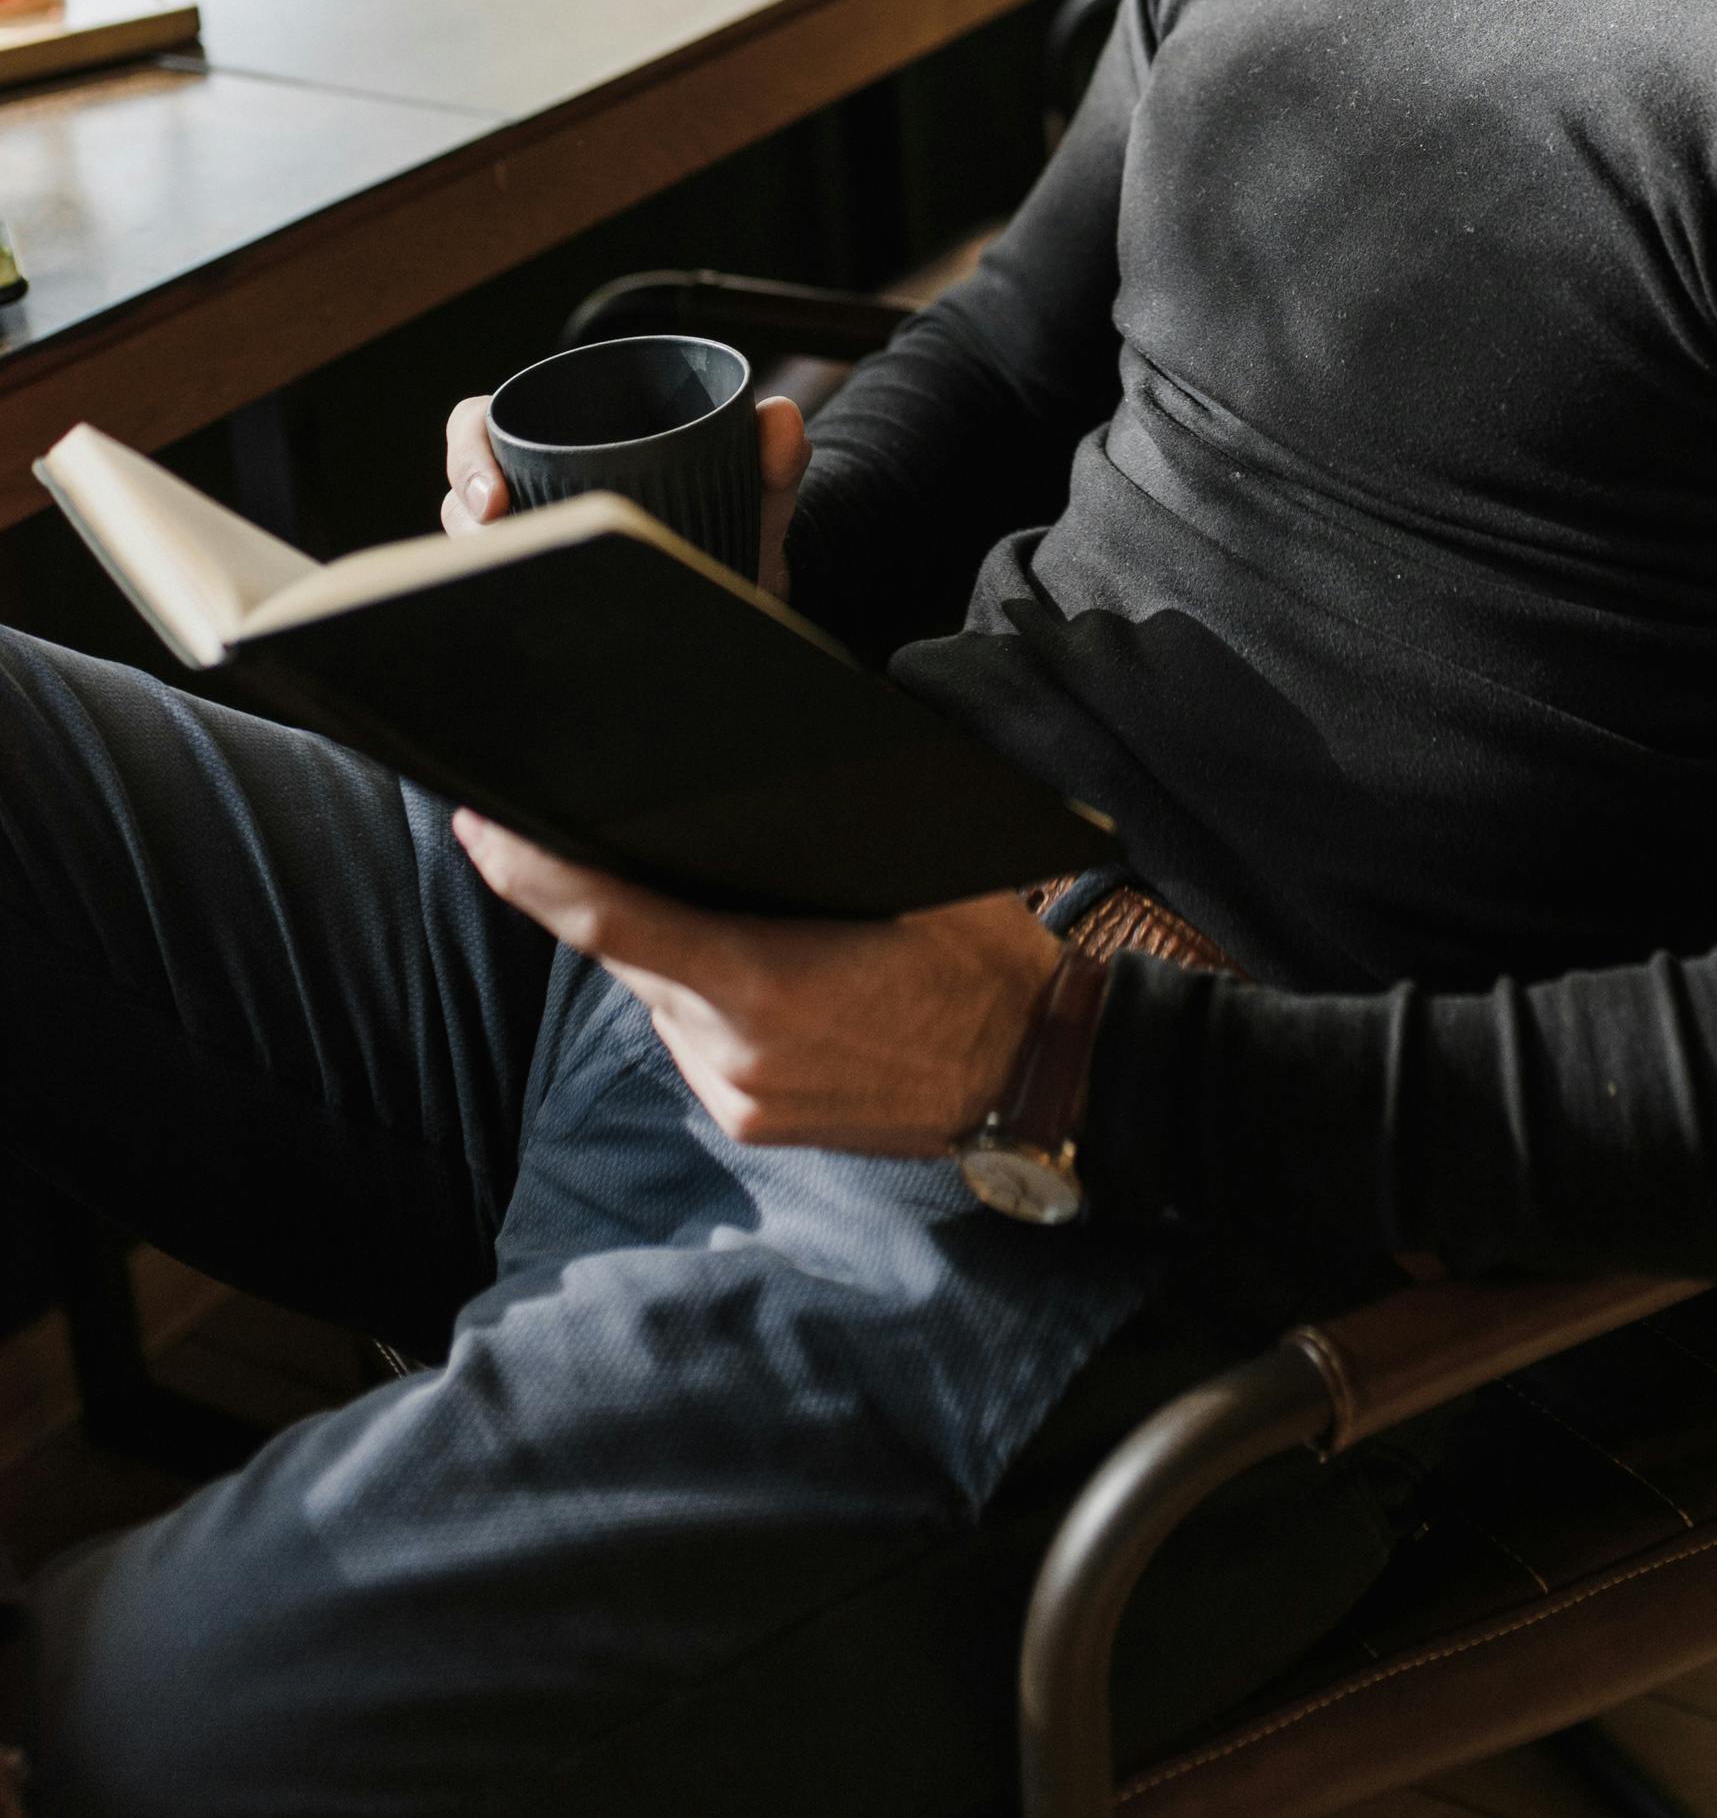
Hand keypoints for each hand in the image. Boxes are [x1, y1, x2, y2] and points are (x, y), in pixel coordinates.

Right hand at [442, 388, 812, 595]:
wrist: (756, 584)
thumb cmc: (740, 515)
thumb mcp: (758, 483)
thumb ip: (777, 451)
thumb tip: (780, 418)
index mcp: (566, 438)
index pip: (478, 428)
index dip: (468, 456)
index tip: (492, 499)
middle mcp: (539, 489)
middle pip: (464, 498)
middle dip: (465, 531)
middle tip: (501, 559)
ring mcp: (539, 541)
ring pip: (478, 555)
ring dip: (489, 575)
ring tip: (523, 595)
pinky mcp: (549, 593)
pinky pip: (508, 600)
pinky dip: (511, 612)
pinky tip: (533, 632)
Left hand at [451, 819, 1064, 1156]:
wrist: (1034, 1075)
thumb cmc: (980, 957)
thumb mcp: (908, 871)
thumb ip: (811, 846)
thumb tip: (739, 794)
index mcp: (765, 979)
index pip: (613, 921)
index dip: (534, 875)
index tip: (480, 826)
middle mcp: (733, 1050)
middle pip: (628, 955)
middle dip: (604, 897)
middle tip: (583, 834)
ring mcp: (738, 1095)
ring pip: (659, 997)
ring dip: (667, 949)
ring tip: (725, 907)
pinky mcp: (750, 1122)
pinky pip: (693, 1039)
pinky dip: (702, 997)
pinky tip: (755, 971)